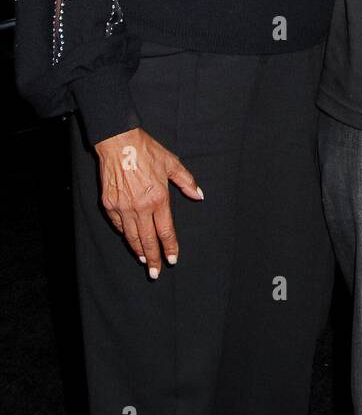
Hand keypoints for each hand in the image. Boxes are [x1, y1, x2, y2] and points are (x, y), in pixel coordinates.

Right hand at [94, 126, 203, 278]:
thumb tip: (199, 195)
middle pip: (148, 240)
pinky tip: (130, 238)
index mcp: (159, 198)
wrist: (119, 142)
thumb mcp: (172, 163)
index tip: (172, 260)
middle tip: (156, 273)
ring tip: (144, 260)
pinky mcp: (109, 204)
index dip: (170, 247)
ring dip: (138, 250)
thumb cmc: (147, 151)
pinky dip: (125, 234)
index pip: (166, 231)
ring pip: (132, 236)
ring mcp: (123, 207)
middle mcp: (141, 207)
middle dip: (153, 258)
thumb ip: (187, 182)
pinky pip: (118, 225)